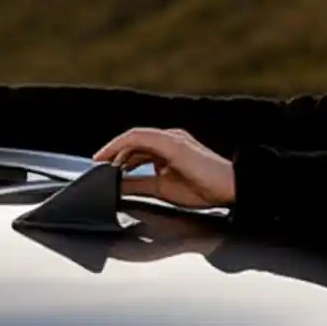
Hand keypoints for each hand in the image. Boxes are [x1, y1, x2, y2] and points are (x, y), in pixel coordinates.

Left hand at [93, 128, 235, 208]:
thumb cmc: (203, 188)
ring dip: (115, 149)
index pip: (138, 149)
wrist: (229, 188)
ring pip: (134, 137)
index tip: (103, 169)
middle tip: (97, 167)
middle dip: (113, 154)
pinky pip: (140, 137)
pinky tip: (113, 157)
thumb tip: (118, 186)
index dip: (118, 158)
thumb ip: (139, 184)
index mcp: (168, 149)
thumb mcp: (161, 188)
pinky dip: (123, 145)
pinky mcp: (171, 142)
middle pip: (134, 142)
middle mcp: (168, 139)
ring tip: (101, 162)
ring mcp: (170, 138)